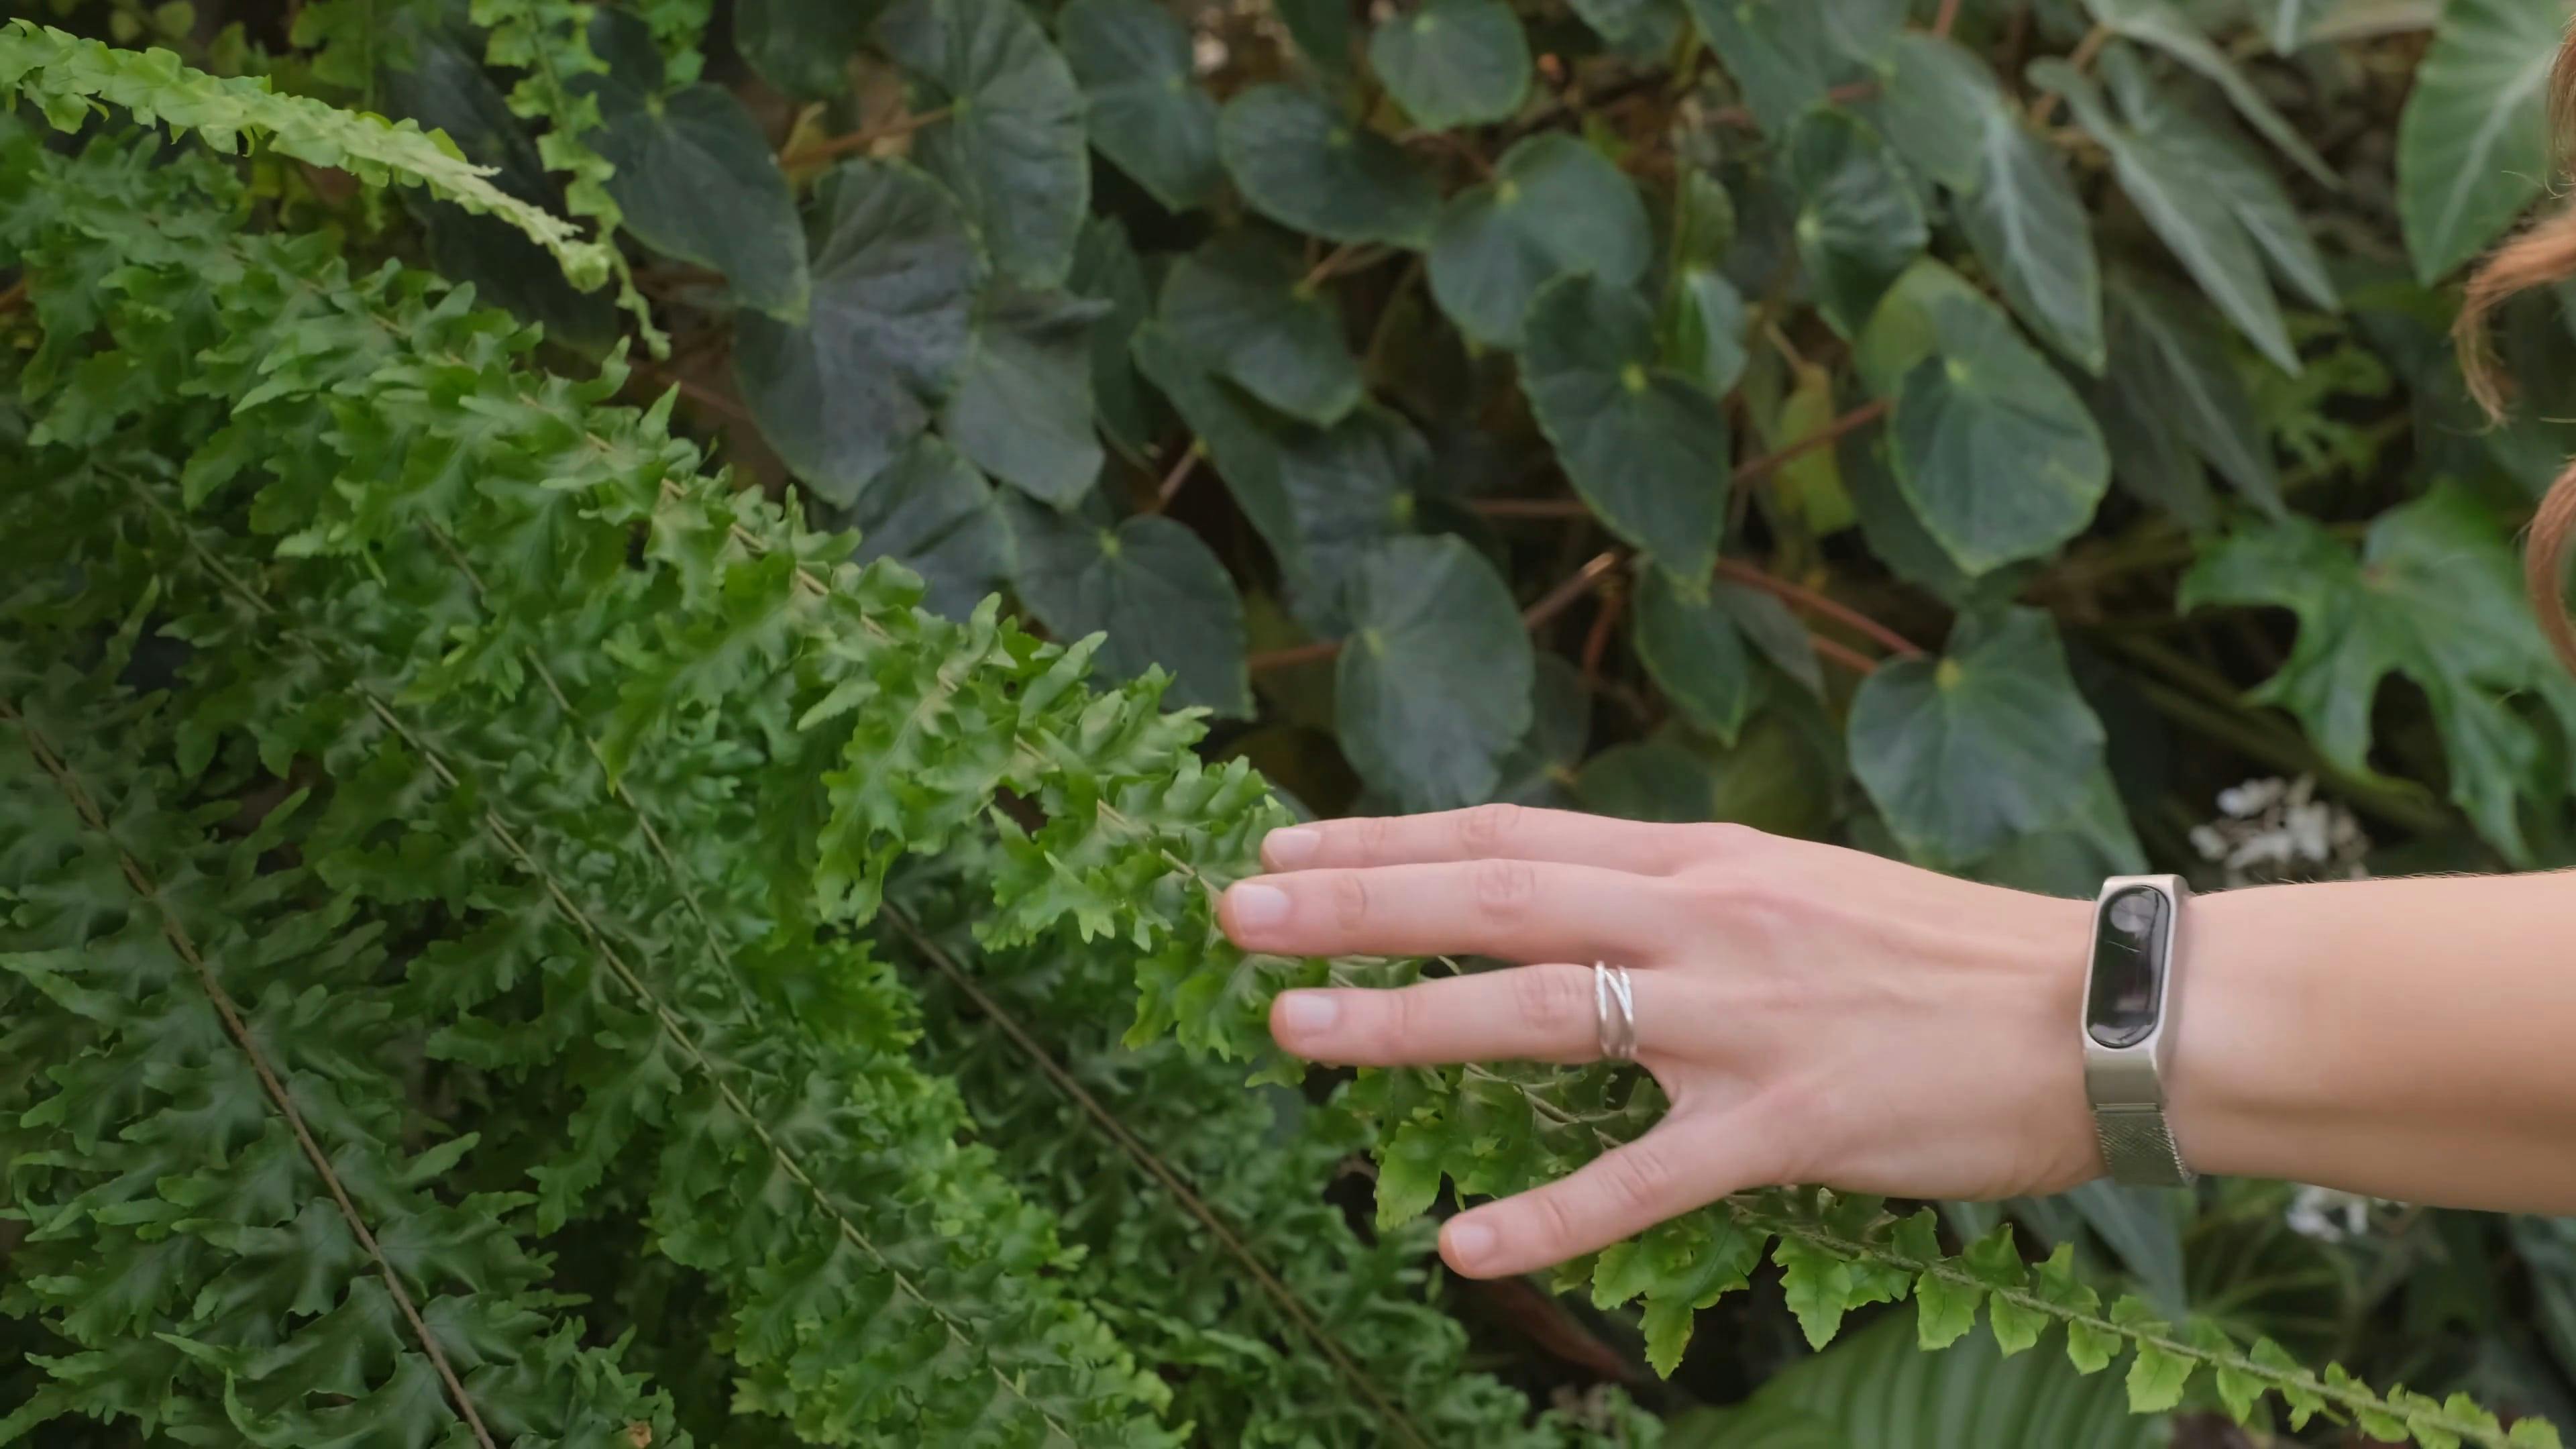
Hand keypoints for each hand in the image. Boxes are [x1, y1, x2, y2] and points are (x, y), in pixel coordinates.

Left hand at [1217, 806, 2102, 1278]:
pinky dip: (1551, 1214)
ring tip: (1291, 1033)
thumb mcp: (1797, 885)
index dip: (1388, 839)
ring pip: (1540, 1013)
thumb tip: (1571, 895)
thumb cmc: (1947, 952)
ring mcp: (1741, 1021)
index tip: (1283, 843)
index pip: (1512, 837)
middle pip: (1495, 899)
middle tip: (1232, 913)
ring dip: (1403, 1023)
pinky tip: (1462, 1246)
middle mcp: (1705, 920)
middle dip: (1354, 904)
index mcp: (1704, 860)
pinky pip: (1646, 1177)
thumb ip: (1682, 891)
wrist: (2104, 1008)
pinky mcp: (1791, 1124)